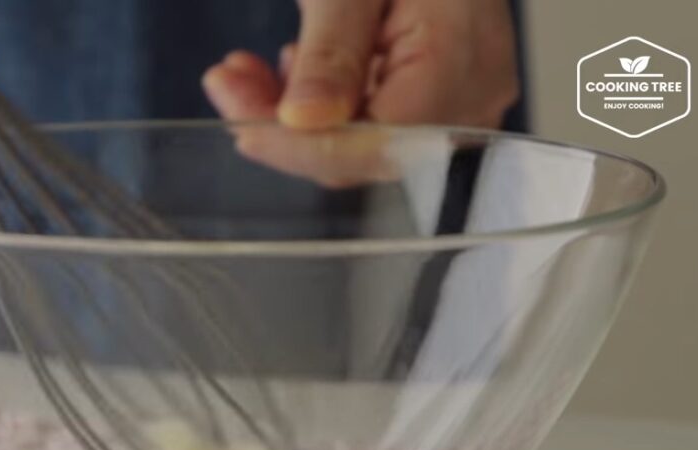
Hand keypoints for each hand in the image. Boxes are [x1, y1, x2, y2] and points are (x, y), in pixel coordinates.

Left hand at [203, 0, 519, 129]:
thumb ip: (333, 49)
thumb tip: (303, 120)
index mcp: (461, 64)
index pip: (373, 145)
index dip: (299, 147)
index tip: (239, 125)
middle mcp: (470, 100)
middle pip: (362, 151)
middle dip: (284, 128)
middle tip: (227, 85)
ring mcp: (459, 101)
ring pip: (359, 142)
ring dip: (293, 116)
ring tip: (246, 71)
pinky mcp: (440, 95)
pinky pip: (374, 122)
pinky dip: (323, 104)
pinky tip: (294, 67)